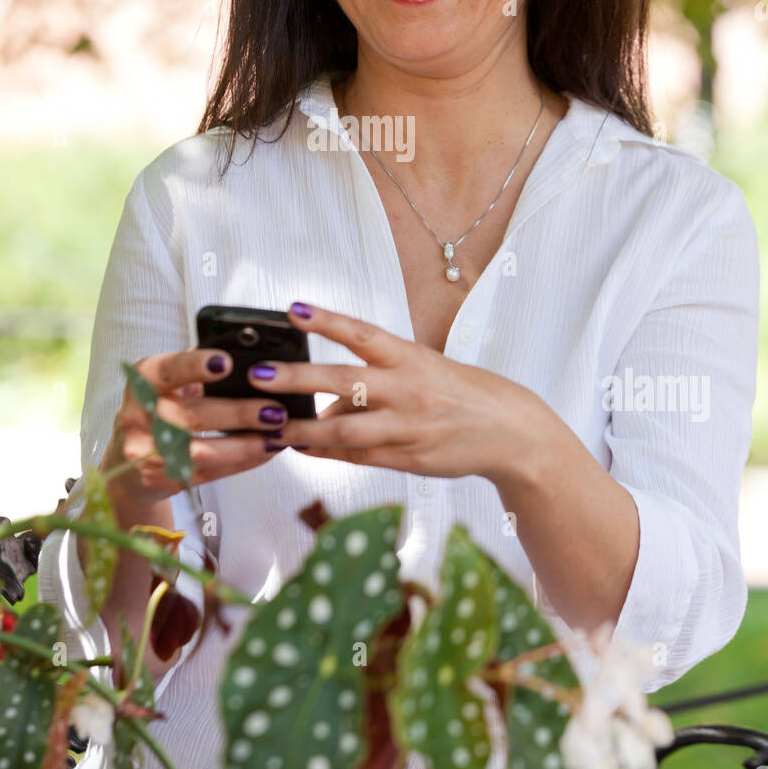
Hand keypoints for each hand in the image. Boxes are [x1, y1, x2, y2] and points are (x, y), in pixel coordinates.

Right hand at [101, 346, 291, 502]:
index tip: (226, 362)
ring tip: (279, 435)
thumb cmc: (161, 403)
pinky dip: (243, 462)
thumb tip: (250, 351)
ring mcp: (147, 453)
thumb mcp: (170, 378)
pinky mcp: (163, 480)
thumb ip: (200, 364)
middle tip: (276, 411)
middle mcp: (139, 415)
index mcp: (144, 379)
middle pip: (192, 416)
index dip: (195, 366)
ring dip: (246, 445)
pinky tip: (267, 451)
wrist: (128, 458)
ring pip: (202, 451)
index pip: (168, 370)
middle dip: (239, 413)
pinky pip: (210, 473)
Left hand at [246, 302, 549, 481]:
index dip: (327, 320)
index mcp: (411, 357)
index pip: (363, 334)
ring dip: (302, 428)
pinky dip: (326, 453)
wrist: (510, 431)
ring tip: (268, 425)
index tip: (293, 308)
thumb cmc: (458, 392)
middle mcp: (408, 389)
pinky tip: (300, 447)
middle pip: (344, 381)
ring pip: (346, 430)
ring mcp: (408, 427)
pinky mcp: (409, 460)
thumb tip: (322, 404)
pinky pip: (358, 458)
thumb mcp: (421, 371)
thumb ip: (373, 382)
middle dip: (297, 378)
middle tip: (257, 376)